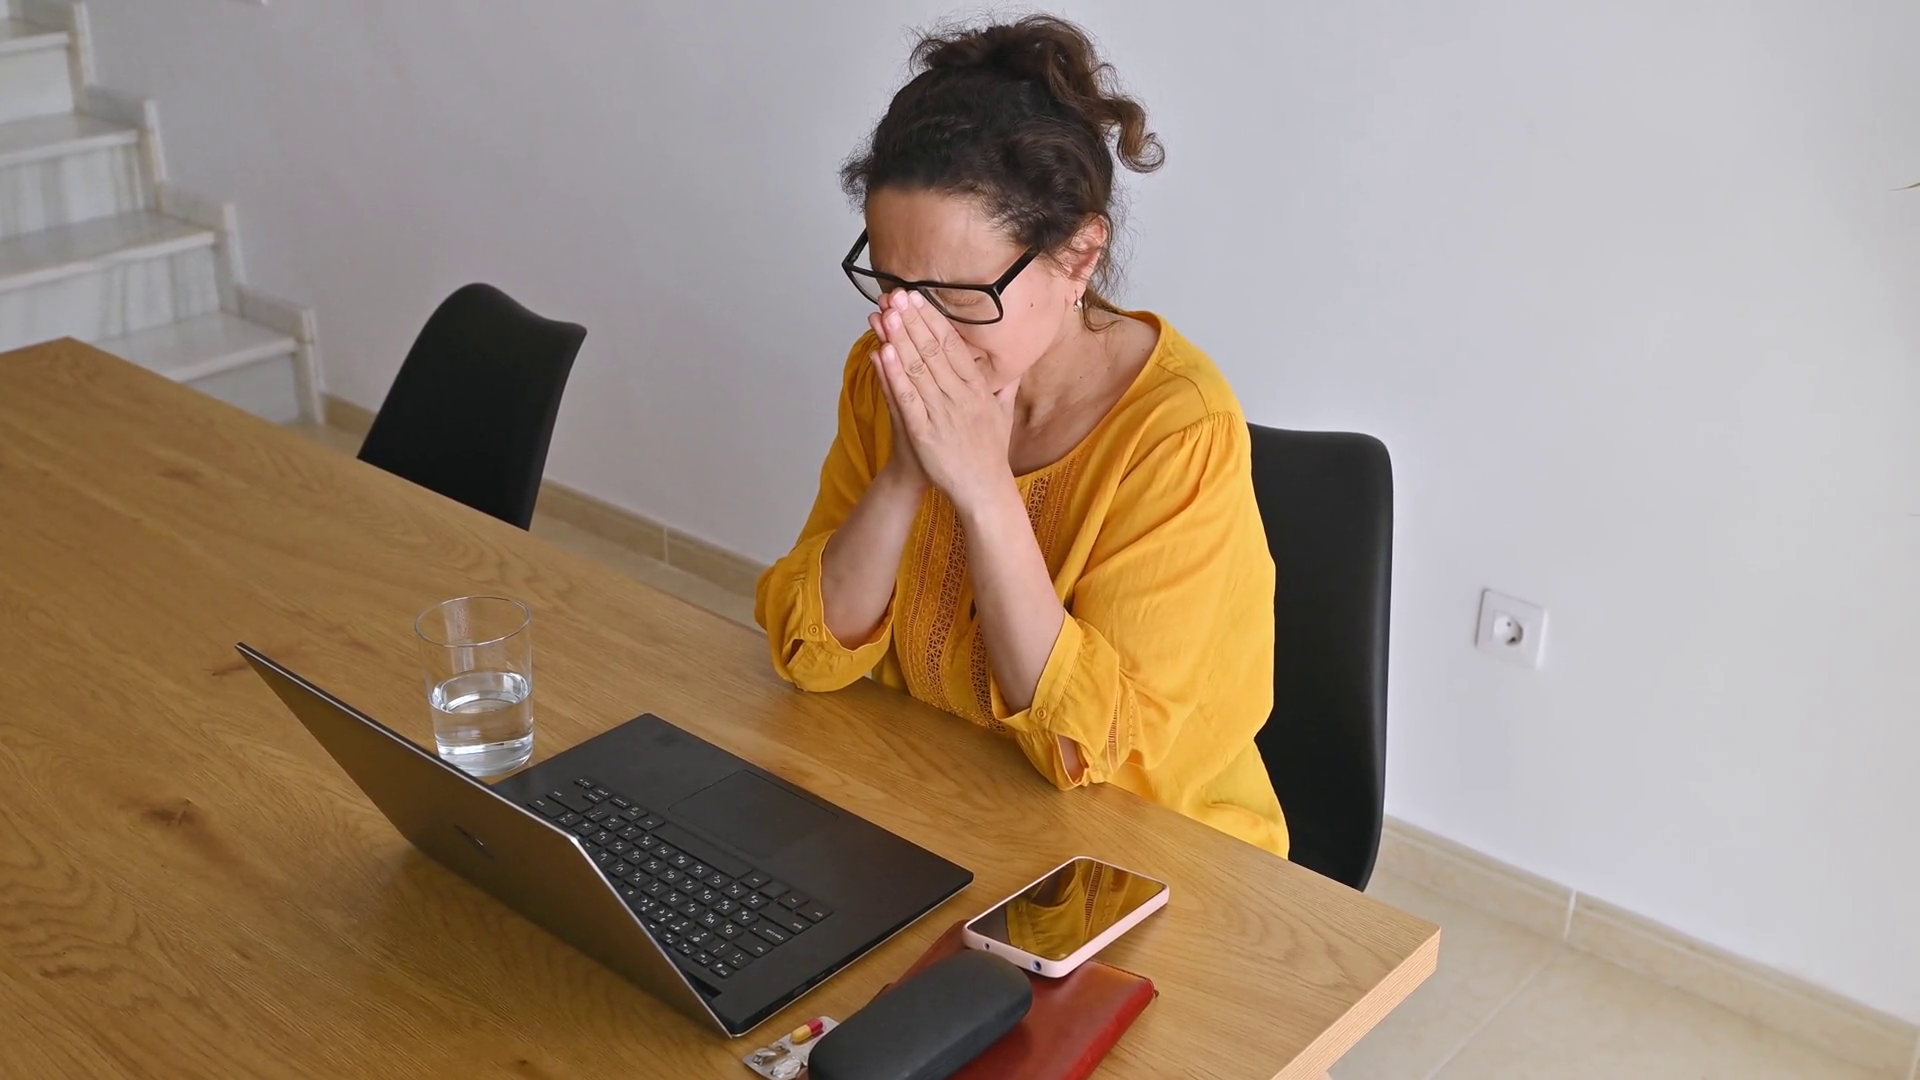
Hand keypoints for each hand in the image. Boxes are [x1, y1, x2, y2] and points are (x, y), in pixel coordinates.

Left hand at [872, 291, 1019, 512]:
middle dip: (914, 320)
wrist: (984, 491)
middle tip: (897, 294)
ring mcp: (942, 413)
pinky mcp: (925, 432)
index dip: (934, 319)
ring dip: (900, 338)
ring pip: (918, 368)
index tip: (920, 296)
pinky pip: (906, 398)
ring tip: (885, 313)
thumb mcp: (1003, 415)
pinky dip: (893, 374)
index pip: (954, 345)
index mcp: (978, 388)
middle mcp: (961, 396)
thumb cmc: (990, 455)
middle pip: (933, 350)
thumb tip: (1016, 366)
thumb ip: (1005, 387)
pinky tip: (882, 352)